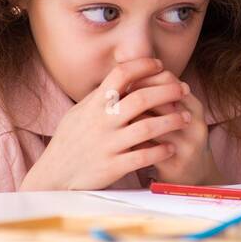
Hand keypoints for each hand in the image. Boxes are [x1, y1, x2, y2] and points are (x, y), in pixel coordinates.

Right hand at [20, 58, 190, 190]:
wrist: (53, 176)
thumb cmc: (70, 141)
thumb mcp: (79, 112)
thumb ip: (101, 95)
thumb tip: (123, 74)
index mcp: (94, 104)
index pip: (121, 74)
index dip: (143, 65)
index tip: (160, 65)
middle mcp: (101, 122)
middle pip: (141, 98)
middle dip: (168, 91)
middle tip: (184, 89)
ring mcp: (107, 145)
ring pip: (148, 127)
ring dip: (172, 121)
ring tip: (187, 117)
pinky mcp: (112, 167)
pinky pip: (143, 157)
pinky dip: (161, 151)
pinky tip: (172, 147)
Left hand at [125, 69, 222, 184]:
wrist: (195, 177)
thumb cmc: (179, 140)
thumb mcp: (178, 115)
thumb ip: (161, 97)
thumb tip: (130, 76)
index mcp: (194, 106)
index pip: (167, 80)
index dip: (143, 78)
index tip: (127, 84)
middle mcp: (194, 123)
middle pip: (160, 99)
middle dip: (134, 99)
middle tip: (117, 101)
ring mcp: (187, 145)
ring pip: (151, 124)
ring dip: (130, 120)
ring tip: (117, 120)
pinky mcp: (175, 165)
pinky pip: (148, 149)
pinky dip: (132, 144)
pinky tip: (122, 142)